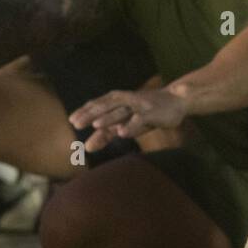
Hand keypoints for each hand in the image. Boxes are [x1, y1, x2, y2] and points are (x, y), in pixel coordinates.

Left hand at [69, 88, 186, 151]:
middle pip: (105, 107)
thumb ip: (107, 133)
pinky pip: (139, 120)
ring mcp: (139, 106)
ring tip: (96, 125)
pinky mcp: (152, 114)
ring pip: (121, 111)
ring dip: (108, 117)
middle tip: (76, 123)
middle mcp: (126, 101)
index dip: (84, 111)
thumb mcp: (125, 122)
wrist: (176, 100)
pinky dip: (131, 126)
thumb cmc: (146, 112)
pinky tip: (122, 133)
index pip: (97, 105)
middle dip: (91, 114)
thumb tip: (87, 147)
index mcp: (117, 101)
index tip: (72, 121)